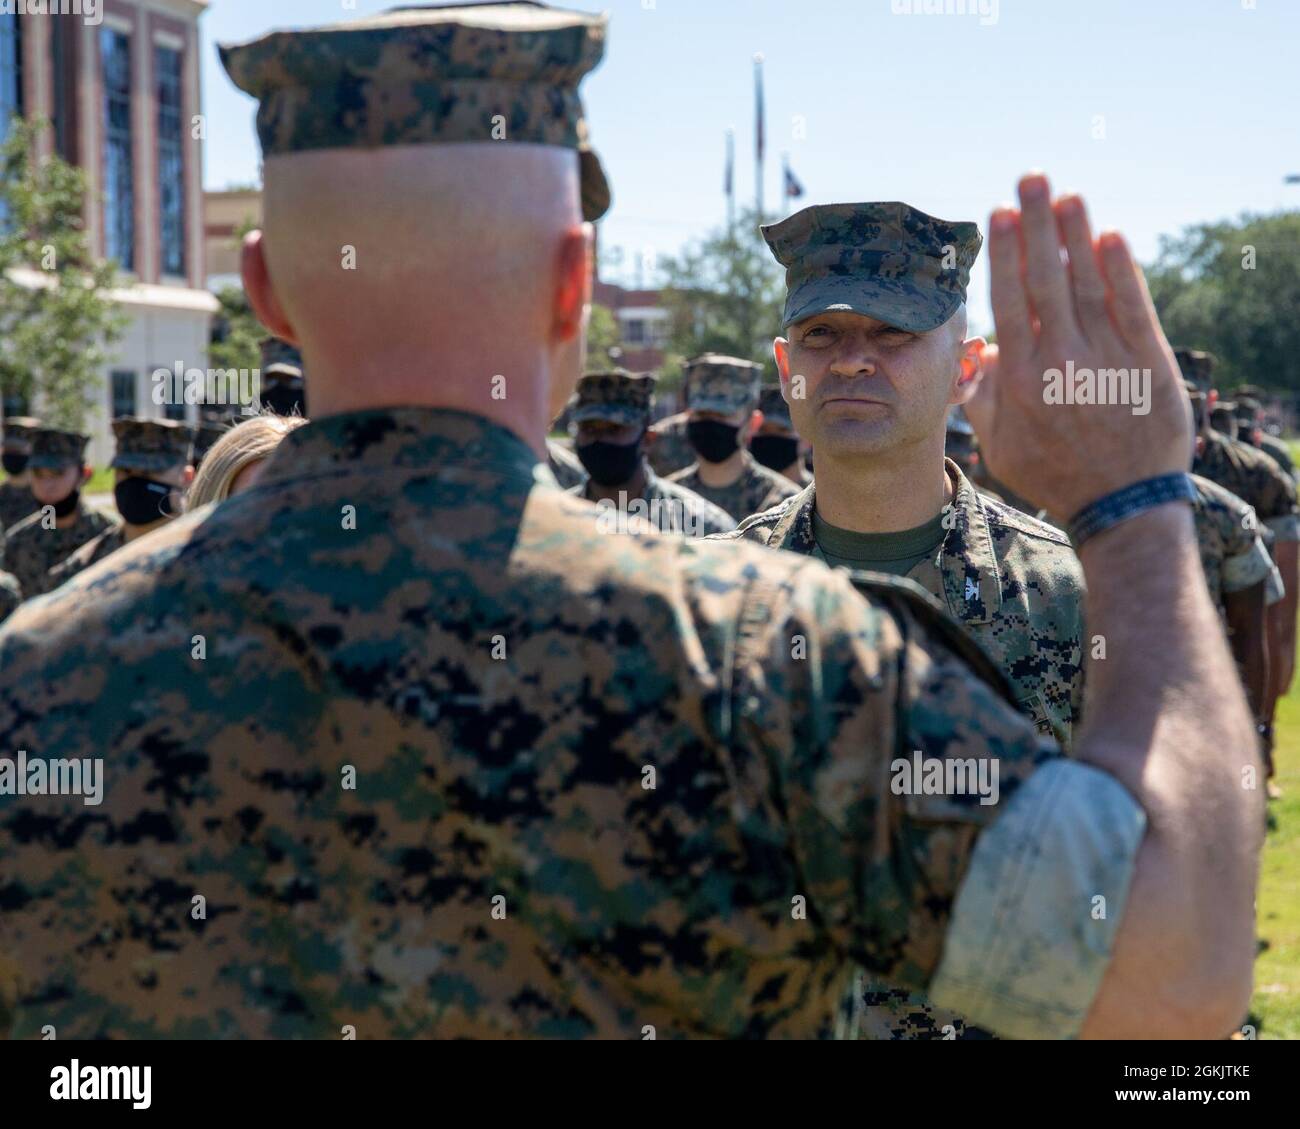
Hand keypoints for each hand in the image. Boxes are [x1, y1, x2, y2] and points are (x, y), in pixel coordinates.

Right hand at [964, 173, 1190, 519]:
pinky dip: (1121, 271)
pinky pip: (1133, 307)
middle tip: (1031, 180)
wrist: (1122, 504)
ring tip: (1068, 196)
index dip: (1007, 253)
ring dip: (1078, 235)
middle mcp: (1061, 361)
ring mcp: (1107, 359)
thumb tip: (974, 351)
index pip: (1011, 301)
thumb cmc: (1054, 475)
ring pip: (1089, 284)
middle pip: (1047, 279)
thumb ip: (980, 396)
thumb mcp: (1001, 444)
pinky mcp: (1149, 363)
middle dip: (1037, 225)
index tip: (1001, 213)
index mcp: (1021, 379)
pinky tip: (1110, 237)